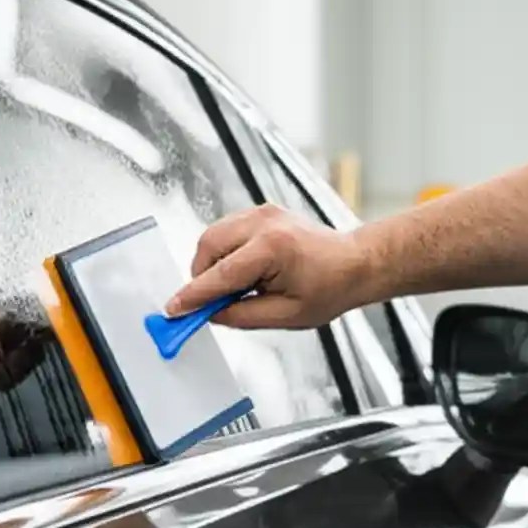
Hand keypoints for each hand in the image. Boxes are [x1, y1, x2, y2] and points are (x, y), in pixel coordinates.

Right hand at [165, 204, 368, 328]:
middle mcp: (264, 223)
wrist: (353, 263)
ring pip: (213, 236)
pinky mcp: (261, 212)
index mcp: (272, 249)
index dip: (194, 295)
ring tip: (236, 287)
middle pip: (209, 246)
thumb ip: (241, 315)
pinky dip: (224, 252)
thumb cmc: (330, 288)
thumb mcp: (286, 315)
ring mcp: (262, 213)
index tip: (174, 309)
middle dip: (202, 276)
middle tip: (212, 302)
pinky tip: (243, 270)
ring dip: (212, 264)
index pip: (220, 275)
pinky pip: (227, 230)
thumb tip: (210, 314)